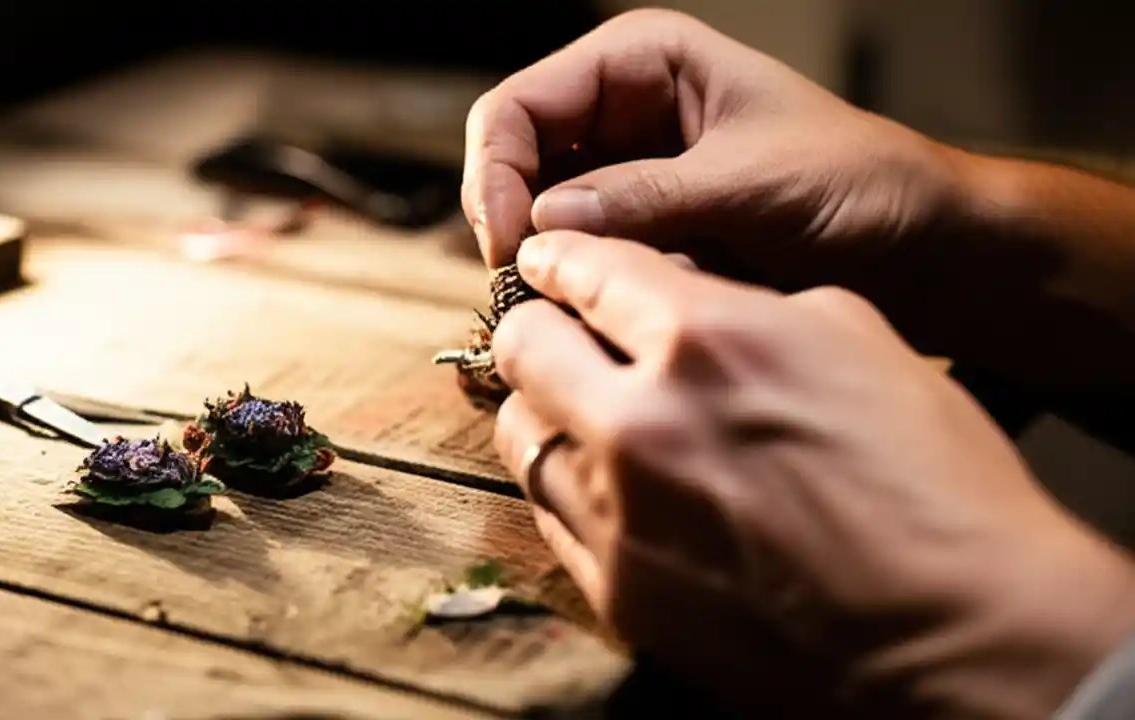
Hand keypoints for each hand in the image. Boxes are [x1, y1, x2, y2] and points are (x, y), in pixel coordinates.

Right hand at [462, 8, 961, 282]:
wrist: (918, 245)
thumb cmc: (857, 185)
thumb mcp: (750, 183)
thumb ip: (647, 198)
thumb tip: (543, 223)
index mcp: (642, 63)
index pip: (519, 107)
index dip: (497, 176)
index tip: (509, 246)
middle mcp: (620, 114)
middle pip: (514, 164)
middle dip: (512, 225)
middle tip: (529, 292)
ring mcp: (626, 176)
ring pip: (538, 219)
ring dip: (547, 264)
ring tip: (582, 306)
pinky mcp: (642, 234)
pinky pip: (581, 258)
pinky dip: (582, 288)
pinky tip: (608, 313)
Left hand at [492, 230, 1134, 717]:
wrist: (960, 633)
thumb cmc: (934, 483)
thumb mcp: (857, 340)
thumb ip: (748, 304)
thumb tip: (686, 297)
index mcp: (704, 341)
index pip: (586, 269)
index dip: (563, 259)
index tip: (554, 264)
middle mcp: (640, 423)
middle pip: (525, 347)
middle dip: (538, 325)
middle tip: (560, 329)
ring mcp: (620, 517)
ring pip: (524, 433)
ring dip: (548, 407)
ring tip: (586, 408)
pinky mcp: (619, 591)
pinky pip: (552, 517)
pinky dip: (571, 484)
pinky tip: (612, 481)